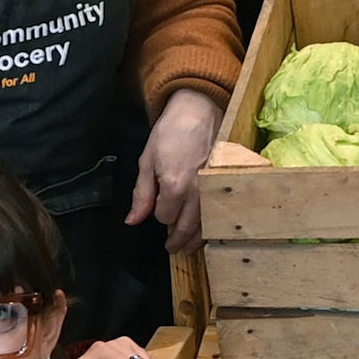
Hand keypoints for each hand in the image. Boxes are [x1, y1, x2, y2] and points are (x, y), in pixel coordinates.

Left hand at [127, 87, 224, 253]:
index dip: (158, 214)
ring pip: (206, 225)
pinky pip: (219, 213)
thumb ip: (141, 194)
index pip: (164, 217)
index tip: (158, 206)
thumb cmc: (170, 131)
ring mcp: (214, 190)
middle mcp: (197, 193)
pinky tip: (208, 228)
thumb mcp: (147, 160)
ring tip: (189, 246)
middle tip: (173, 248)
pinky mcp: (226, 184)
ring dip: (196, 239)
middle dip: (177, 241)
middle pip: (187, 228)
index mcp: (174, 186)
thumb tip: (133, 221)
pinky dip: (213, 225)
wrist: (200, 109)